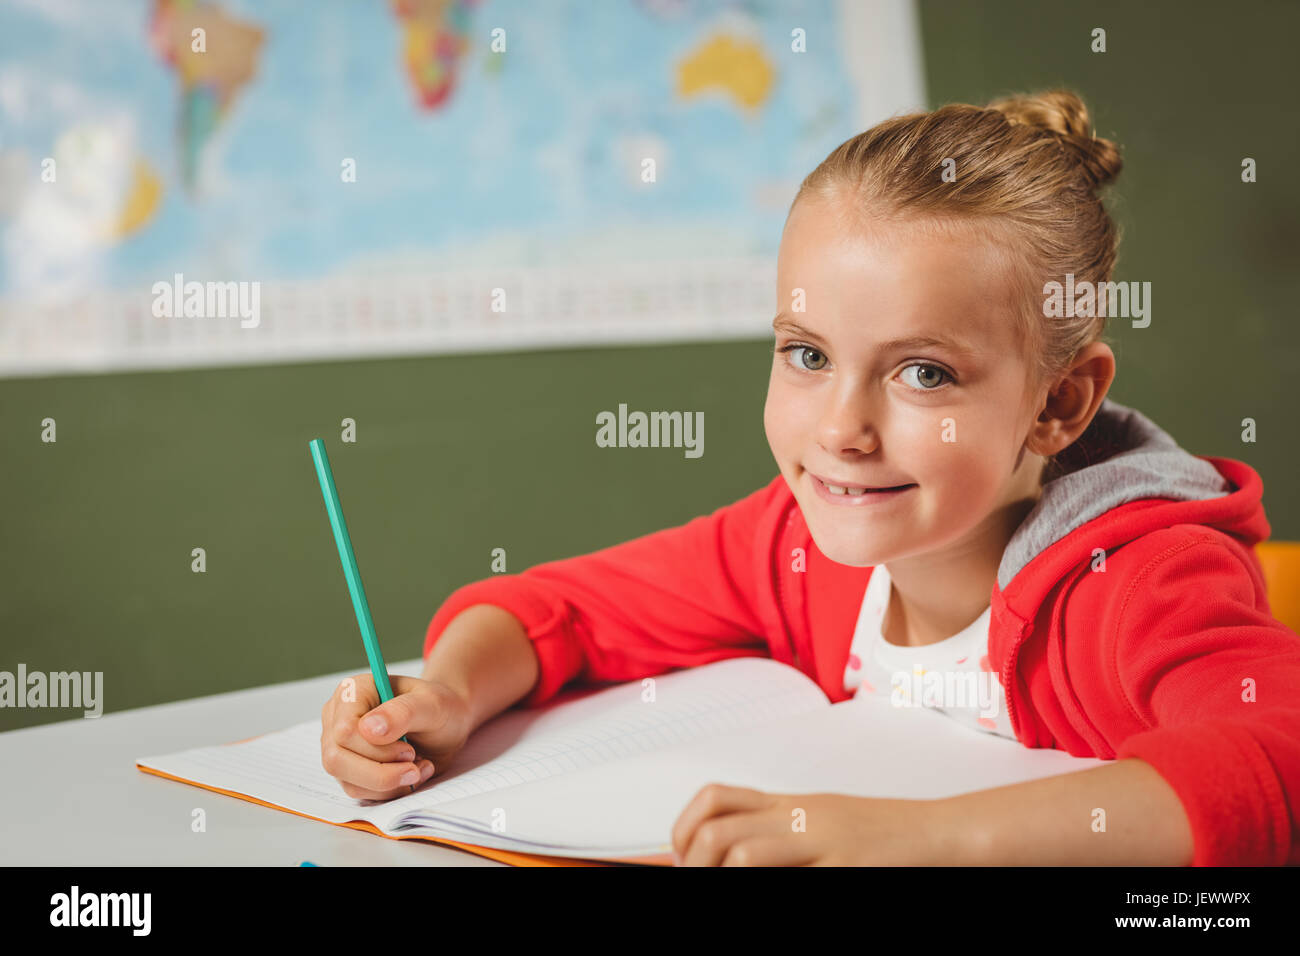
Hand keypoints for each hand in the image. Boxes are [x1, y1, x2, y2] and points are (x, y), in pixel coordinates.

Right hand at [320, 673, 473, 800]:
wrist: (446, 724)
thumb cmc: (437, 706)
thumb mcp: (431, 703)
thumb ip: (402, 712)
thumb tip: (368, 729)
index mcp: (352, 692)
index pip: (344, 730)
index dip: (375, 749)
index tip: (409, 750)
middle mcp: (338, 718)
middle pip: (337, 759)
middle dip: (381, 772)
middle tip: (414, 765)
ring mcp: (340, 746)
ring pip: (349, 782)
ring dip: (390, 783)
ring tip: (418, 766)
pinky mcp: (350, 769)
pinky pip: (360, 792)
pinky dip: (391, 789)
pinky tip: (412, 771)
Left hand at [670, 784, 964, 864]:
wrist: (942, 832)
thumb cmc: (884, 834)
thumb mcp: (822, 822)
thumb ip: (778, 832)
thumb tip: (728, 853)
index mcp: (790, 804)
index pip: (717, 799)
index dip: (684, 830)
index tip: (680, 858)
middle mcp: (800, 818)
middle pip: (719, 831)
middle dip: (694, 865)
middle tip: (694, 881)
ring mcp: (824, 844)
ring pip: (746, 856)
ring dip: (725, 879)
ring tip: (724, 891)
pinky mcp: (850, 869)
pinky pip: (800, 884)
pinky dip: (774, 890)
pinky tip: (775, 898)